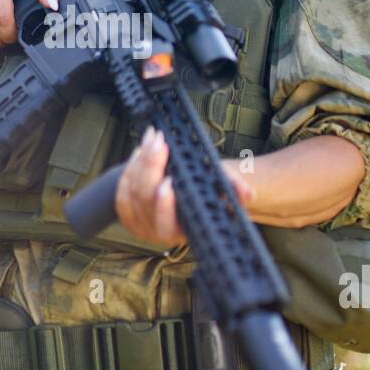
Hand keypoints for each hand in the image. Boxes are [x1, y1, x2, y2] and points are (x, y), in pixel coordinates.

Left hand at [114, 126, 254, 248]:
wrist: (186, 194)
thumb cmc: (205, 192)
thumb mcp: (222, 189)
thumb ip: (233, 190)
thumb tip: (248, 194)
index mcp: (180, 231)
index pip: (166, 224)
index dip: (163, 205)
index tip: (168, 181)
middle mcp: (156, 230)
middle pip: (144, 200)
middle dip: (150, 169)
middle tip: (159, 143)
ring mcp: (138, 222)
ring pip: (131, 191)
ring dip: (140, 162)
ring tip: (152, 138)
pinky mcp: (127, 211)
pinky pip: (121, 190)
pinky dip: (129, 168)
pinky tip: (140, 151)